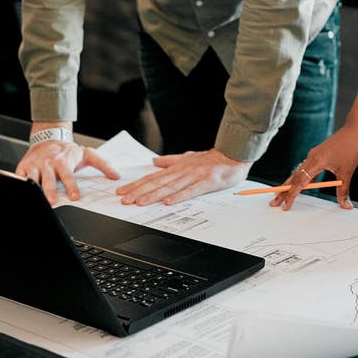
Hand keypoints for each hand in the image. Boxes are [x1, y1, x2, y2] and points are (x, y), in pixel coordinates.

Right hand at [16, 141, 119, 205]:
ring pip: (33, 179)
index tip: (75, 197)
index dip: (71, 187)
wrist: (49, 138)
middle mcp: (49, 163)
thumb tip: (115, 175)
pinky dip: (19, 184)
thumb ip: (103, 164)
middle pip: (48, 179)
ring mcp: (35, 165)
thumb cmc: (68, 150)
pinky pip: (19, 176)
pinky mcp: (23, 166)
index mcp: (63, 161)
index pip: (68, 176)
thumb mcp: (87, 154)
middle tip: (53, 202)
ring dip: (34, 190)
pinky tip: (21, 193)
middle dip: (50, 191)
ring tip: (36, 201)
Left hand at [116, 148, 250, 205]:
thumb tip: (154, 162)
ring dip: (153, 195)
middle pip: (157, 183)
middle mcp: (182, 171)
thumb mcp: (188, 157)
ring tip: (139, 202)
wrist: (234, 154)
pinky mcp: (206, 182)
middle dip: (139, 191)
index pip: (153, 177)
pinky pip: (190, 191)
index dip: (137, 184)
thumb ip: (170, 160)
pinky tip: (167, 202)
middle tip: (124, 199)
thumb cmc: (212, 159)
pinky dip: (178, 197)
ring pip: (170, 187)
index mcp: (177, 167)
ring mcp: (194, 176)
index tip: (122, 191)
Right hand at [270, 122, 357, 210]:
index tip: (286, 205)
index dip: (292, 195)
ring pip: (297, 173)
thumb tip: (345, 205)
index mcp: (317, 162)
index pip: (300, 182)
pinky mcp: (316, 154)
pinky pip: (304, 168)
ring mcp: (313, 155)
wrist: (354, 131)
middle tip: (275, 202)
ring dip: (289, 185)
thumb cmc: (351, 147)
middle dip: (283, 191)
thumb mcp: (347, 172)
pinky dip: (299, 178)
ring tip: (282, 195)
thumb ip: (343, 191)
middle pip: (294, 178)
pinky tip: (298, 185)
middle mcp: (311, 157)